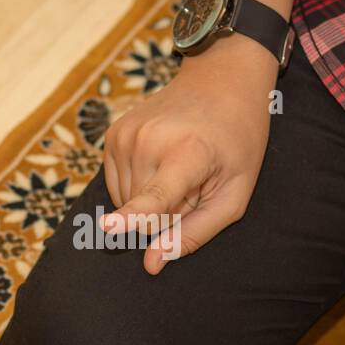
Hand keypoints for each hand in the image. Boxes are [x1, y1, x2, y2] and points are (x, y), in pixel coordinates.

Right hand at [101, 33, 277, 272]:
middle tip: (196, 182)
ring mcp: (126, 134)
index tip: (107, 227)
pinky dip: (138, 186)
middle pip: (144, 212)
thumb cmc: (237, 142)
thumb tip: (151, 264)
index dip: (133, 217)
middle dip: (168, 213)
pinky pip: (117, 186)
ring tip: (179, 169)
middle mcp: (150, 141)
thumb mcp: (234, 192)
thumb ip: (195, 232)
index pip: (156, 195)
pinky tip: (161, 164)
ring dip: (151, 200)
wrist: (221, 81)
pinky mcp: (113, 134)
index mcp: (188, 153)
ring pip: (126, 202)